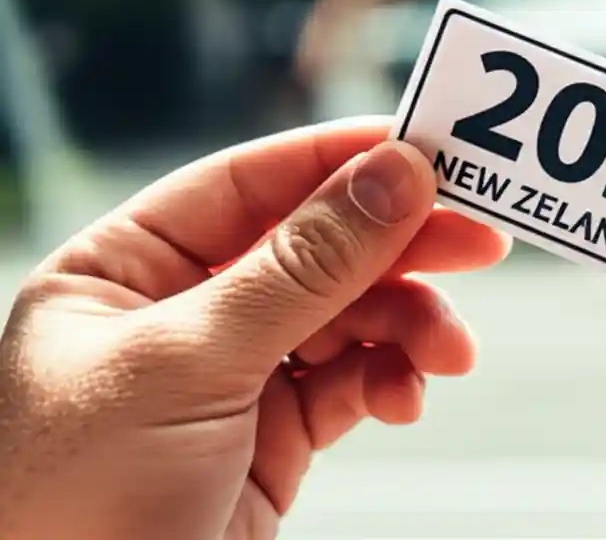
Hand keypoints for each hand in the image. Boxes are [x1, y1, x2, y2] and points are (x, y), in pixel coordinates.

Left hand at [0, 118, 508, 539]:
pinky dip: (389, 382)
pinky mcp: (272, 439)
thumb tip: (392, 176)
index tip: (429, 154)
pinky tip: (405, 396)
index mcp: (123, 268)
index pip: (249, 184)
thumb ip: (302, 267)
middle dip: (397, 248)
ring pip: (346, 318)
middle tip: (477, 242)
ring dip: (407, 326)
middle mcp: (178, 312)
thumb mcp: (190, 363)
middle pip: (313, 247)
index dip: (341, 161)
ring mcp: (229, 377)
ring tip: (447, 351)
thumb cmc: (76, 504)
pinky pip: (350, 384)